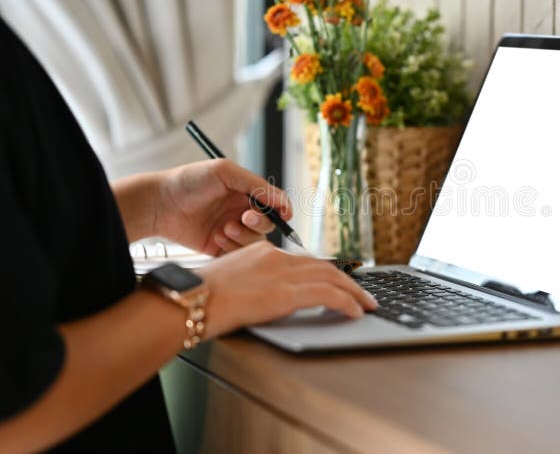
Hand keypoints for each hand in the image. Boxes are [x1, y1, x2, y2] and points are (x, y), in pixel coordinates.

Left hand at [156, 159, 289, 255]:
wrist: (158, 204)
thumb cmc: (188, 181)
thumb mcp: (225, 172)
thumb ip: (257, 184)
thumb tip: (282, 200)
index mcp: (245, 192)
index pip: (275, 203)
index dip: (282, 210)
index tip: (284, 215)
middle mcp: (241, 211)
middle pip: (268, 225)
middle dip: (259, 223)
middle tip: (242, 218)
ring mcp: (231, 231)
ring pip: (255, 242)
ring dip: (244, 237)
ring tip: (223, 229)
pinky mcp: (220, 248)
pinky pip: (238, 256)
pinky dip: (231, 249)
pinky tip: (215, 238)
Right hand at [195, 242, 377, 336]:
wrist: (185, 300)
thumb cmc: (197, 298)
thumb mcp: (228, 284)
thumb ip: (251, 286)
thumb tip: (262, 300)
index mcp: (262, 254)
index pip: (303, 261)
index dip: (324, 272)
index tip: (338, 282)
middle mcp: (275, 258)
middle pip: (322, 266)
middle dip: (346, 280)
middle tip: (362, 294)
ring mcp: (281, 273)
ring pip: (331, 276)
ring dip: (353, 291)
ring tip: (367, 304)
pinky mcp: (284, 291)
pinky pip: (327, 294)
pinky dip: (346, 302)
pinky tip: (356, 312)